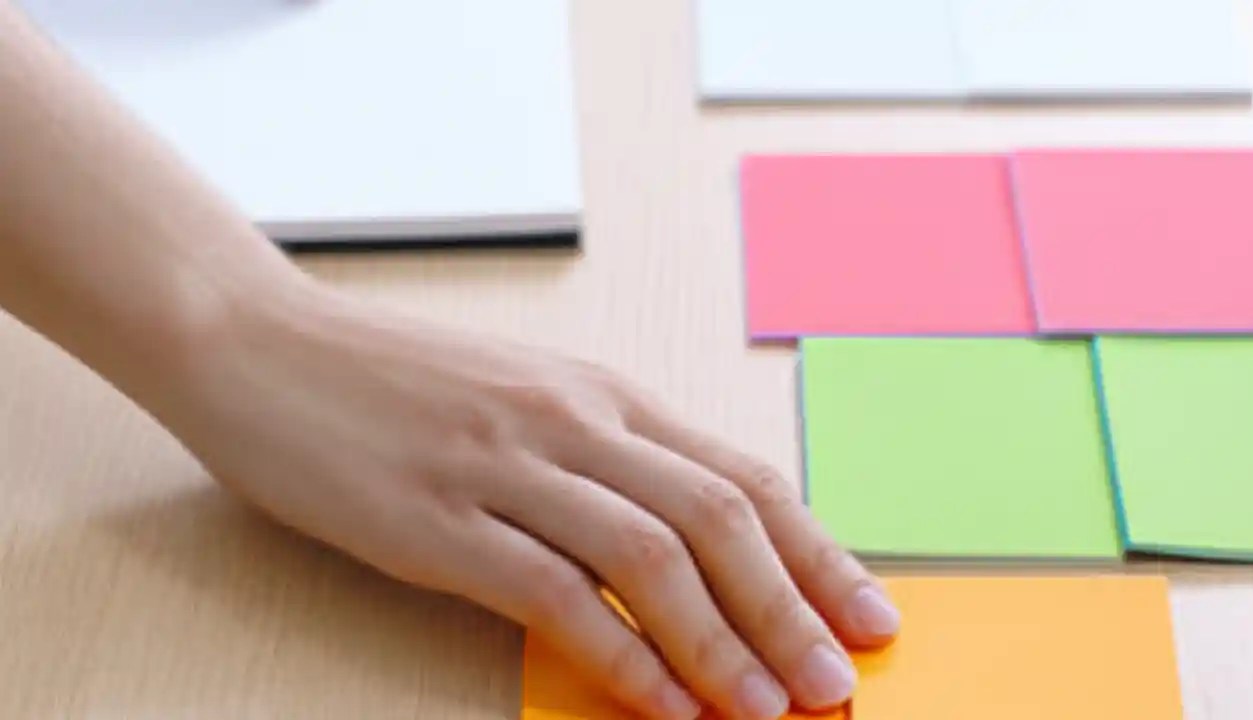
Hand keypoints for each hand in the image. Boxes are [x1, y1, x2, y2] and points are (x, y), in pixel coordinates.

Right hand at [163, 284, 898, 719]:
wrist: (259, 342)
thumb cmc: (394, 379)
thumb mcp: (521, 398)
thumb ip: (601, 457)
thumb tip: (685, 541)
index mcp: (600, 394)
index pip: (740, 475)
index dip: (816, 550)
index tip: (867, 611)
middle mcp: (570, 422)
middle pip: (717, 516)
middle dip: (792, 607)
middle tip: (837, 682)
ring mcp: (502, 466)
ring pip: (650, 556)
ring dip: (723, 640)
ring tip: (769, 709)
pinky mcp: (435, 517)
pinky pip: (552, 593)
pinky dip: (620, 654)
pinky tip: (658, 702)